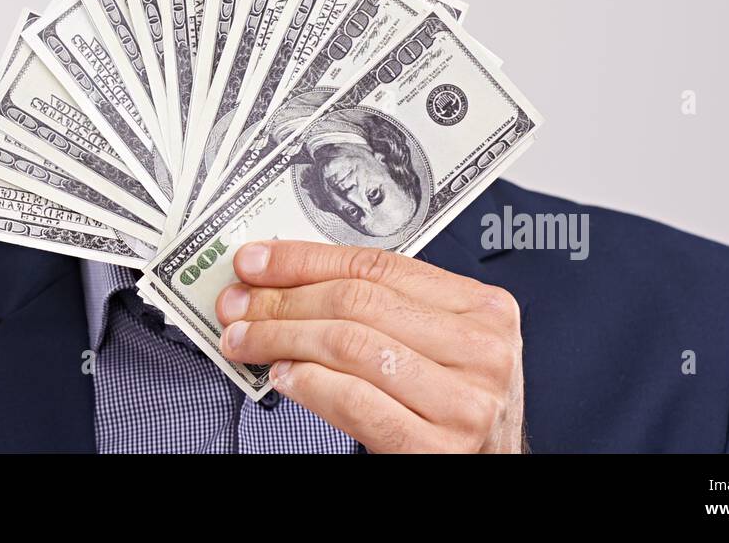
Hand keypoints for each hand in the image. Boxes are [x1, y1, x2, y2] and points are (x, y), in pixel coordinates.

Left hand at [216, 239, 524, 452]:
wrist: (491, 469)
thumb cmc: (451, 401)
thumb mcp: (433, 342)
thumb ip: (380, 307)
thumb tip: (282, 278)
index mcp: (483, 307)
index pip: (377, 265)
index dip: (305, 260)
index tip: (256, 262)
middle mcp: (481, 349)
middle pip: (358, 303)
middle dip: (283, 300)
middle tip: (237, 304)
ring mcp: (465, 402)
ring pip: (351, 346)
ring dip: (282, 339)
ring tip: (247, 341)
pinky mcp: (440, 449)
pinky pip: (357, 402)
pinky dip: (309, 384)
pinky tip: (282, 377)